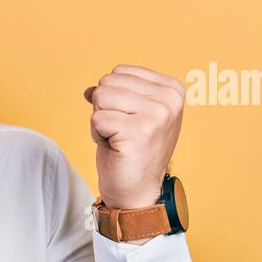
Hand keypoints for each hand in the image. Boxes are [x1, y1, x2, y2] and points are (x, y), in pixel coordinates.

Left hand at [84, 64, 183, 208]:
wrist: (137, 190)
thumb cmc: (131, 151)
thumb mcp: (130, 113)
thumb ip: (115, 93)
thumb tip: (89, 89)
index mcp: (172, 88)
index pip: (120, 71)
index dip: (113, 97)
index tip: (129, 119)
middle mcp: (169, 99)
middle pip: (108, 82)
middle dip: (105, 108)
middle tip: (121, 131)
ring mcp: (157, 115)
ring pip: (101, 97)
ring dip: (100, 121)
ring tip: (118, 138)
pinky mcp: (138, 131)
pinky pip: (97, 119)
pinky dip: (98, 135)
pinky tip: (115, 147)